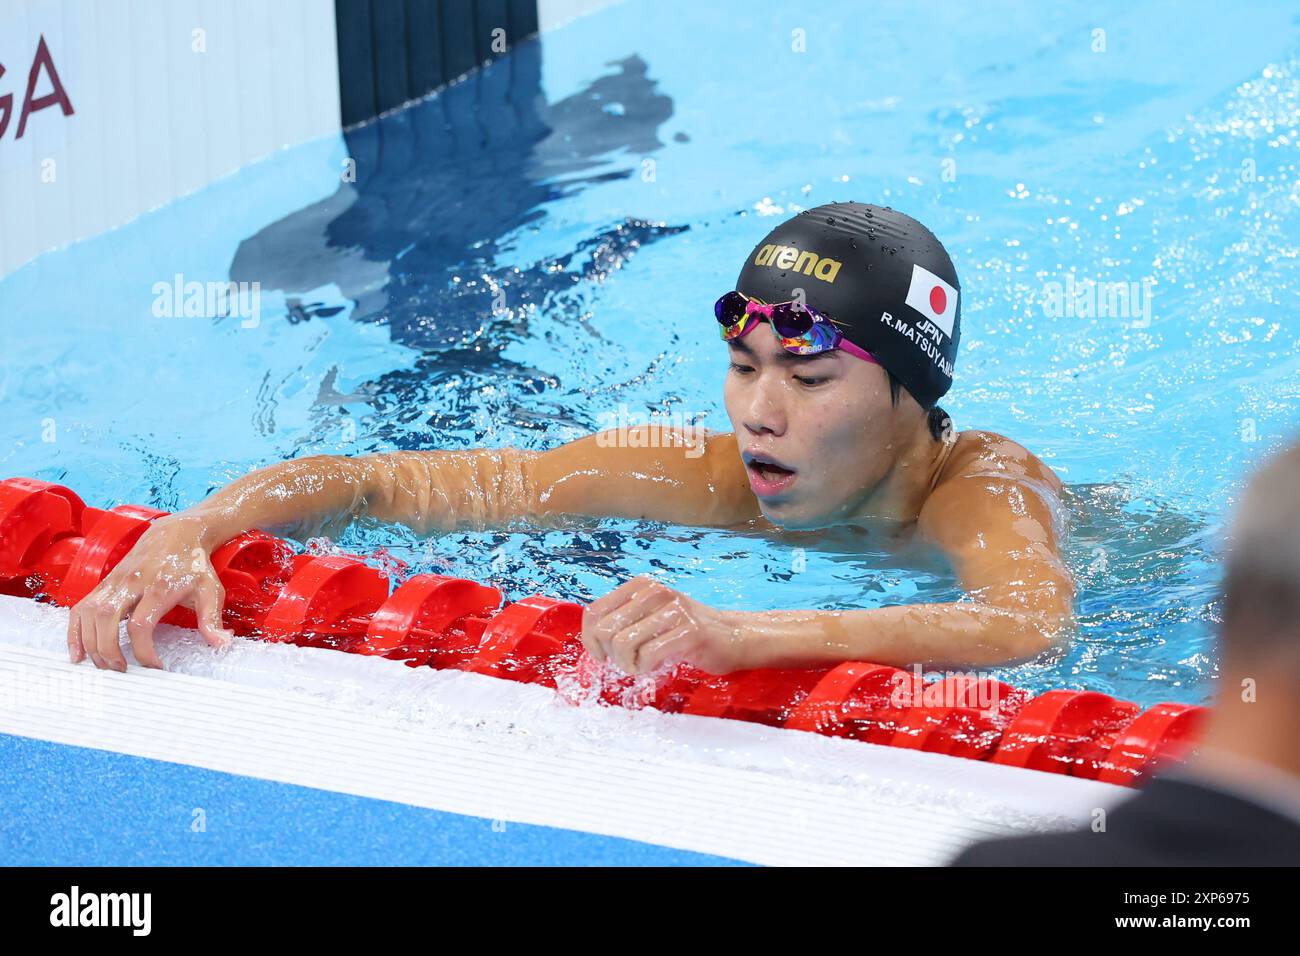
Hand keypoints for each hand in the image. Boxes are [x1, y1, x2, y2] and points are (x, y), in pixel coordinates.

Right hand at [67, 513, 234, 670]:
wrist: (176, 533)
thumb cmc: (193, 564)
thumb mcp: (210, 590)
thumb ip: (212, 619)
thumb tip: (223, 644)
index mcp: (158, 588)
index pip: (141, 624)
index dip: (144, 651)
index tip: (155, 667)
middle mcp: (132, 584)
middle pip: (107, 620)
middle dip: (109, 650)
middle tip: (122, 670)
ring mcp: (114, 582)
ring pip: (89, 614)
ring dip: (91, 644)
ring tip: (103, 665)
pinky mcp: (104, 583)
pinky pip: (81, 608)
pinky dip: (75, 631)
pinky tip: (78, 652)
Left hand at [581, 575, 744, 674]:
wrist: (732, 637)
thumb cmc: (684, 631)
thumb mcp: (650, 616)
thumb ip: (623, 620)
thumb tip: (590, 637)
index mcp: (641, 585)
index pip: (594, 612)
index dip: (590, 640)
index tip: (604, 655)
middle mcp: (655, 591)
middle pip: (604, 630)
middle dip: (611, 655)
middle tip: (629, 662)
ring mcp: (674, 609)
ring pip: (623, 643)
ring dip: (628, 664)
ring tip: (643, 665)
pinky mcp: (690, 630)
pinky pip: (649, 654)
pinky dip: (646, 667)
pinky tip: (656, 666)